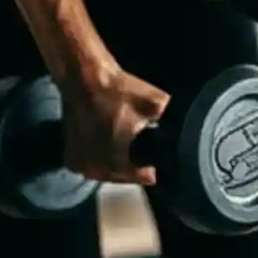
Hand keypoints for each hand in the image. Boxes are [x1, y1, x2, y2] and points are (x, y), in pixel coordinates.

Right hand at [59, 64, 169, 184]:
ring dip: (117, 160)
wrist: (85, 80)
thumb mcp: (157, 103)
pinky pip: (94, 166)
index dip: (155, 163)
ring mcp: (83, 167)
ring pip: (110, 173)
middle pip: (129, 177)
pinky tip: (105, 139)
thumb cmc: (119, 92)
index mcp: (120, 162)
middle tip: (137, 139)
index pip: (148, 177)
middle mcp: (99, 171)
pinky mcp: (71, 160)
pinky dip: (100, 157)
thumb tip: (186, 131)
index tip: (155, 150)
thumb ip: (172, 121)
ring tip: (120, 137)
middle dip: (135, 161)